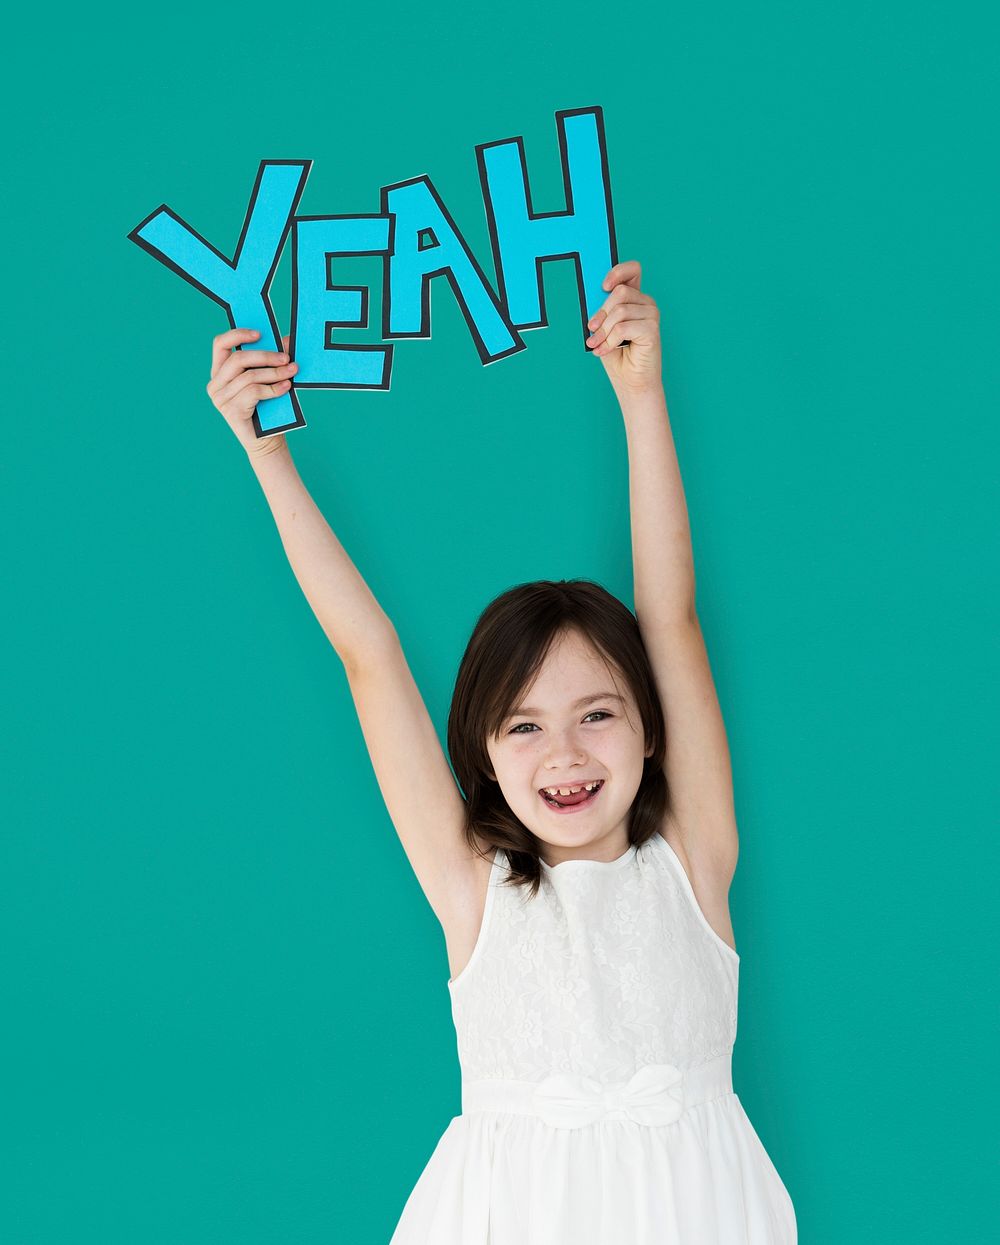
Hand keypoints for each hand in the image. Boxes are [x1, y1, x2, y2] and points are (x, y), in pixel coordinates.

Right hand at [206, 328, 298, 457]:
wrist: (267, 441)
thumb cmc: (267, 407)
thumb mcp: (268, 379)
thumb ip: (272, 360)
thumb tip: (288, 339)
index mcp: (220, 372)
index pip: (220, 344)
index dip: (238, 334)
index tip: (260, 333)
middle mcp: (216, 384)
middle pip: (238, 359)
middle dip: (265, 356)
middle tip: (286, 358)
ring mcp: (220, 399)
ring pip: (249, 376)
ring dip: (274, 373)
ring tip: (291, 373)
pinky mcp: (231, 411)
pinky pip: (254, 392)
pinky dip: (273, 388)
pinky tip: (285, 387)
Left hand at [586, 260, 662, 397]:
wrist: (630, 382)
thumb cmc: (617, 355)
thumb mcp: (604, 329)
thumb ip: (602, 312)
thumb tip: (592, 300)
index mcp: (634, 299)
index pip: (632, 271)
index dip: (618, 271)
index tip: (603, 286)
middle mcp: (646, 303)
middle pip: (620, 292)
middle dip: (601, 313)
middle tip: (591, 332)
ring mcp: (652, 315)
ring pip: (620, 310)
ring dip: (603, 331)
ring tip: (596, 344)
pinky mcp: (652, 329)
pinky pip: (623, 327)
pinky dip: (610, 340)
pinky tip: (605, 350)